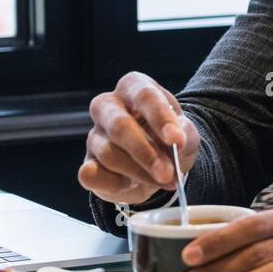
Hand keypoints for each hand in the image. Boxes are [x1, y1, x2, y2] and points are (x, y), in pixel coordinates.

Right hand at [78, 71, 199, 204]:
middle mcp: (107, 106)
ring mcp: (94, 134)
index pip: (144, 96)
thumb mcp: (186, 133)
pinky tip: (132, 185)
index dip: (161, 118)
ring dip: (139, 173)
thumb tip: (178, 140)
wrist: (156, 166)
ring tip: (164, 181)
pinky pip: (91, 175)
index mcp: (133, 87)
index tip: (177, 140)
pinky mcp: (86, 163)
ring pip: (109, 154)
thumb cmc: (169, 141)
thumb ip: (185, 133)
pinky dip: (114, 184)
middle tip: (168, 173)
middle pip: (119, 126)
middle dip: (145, 152)